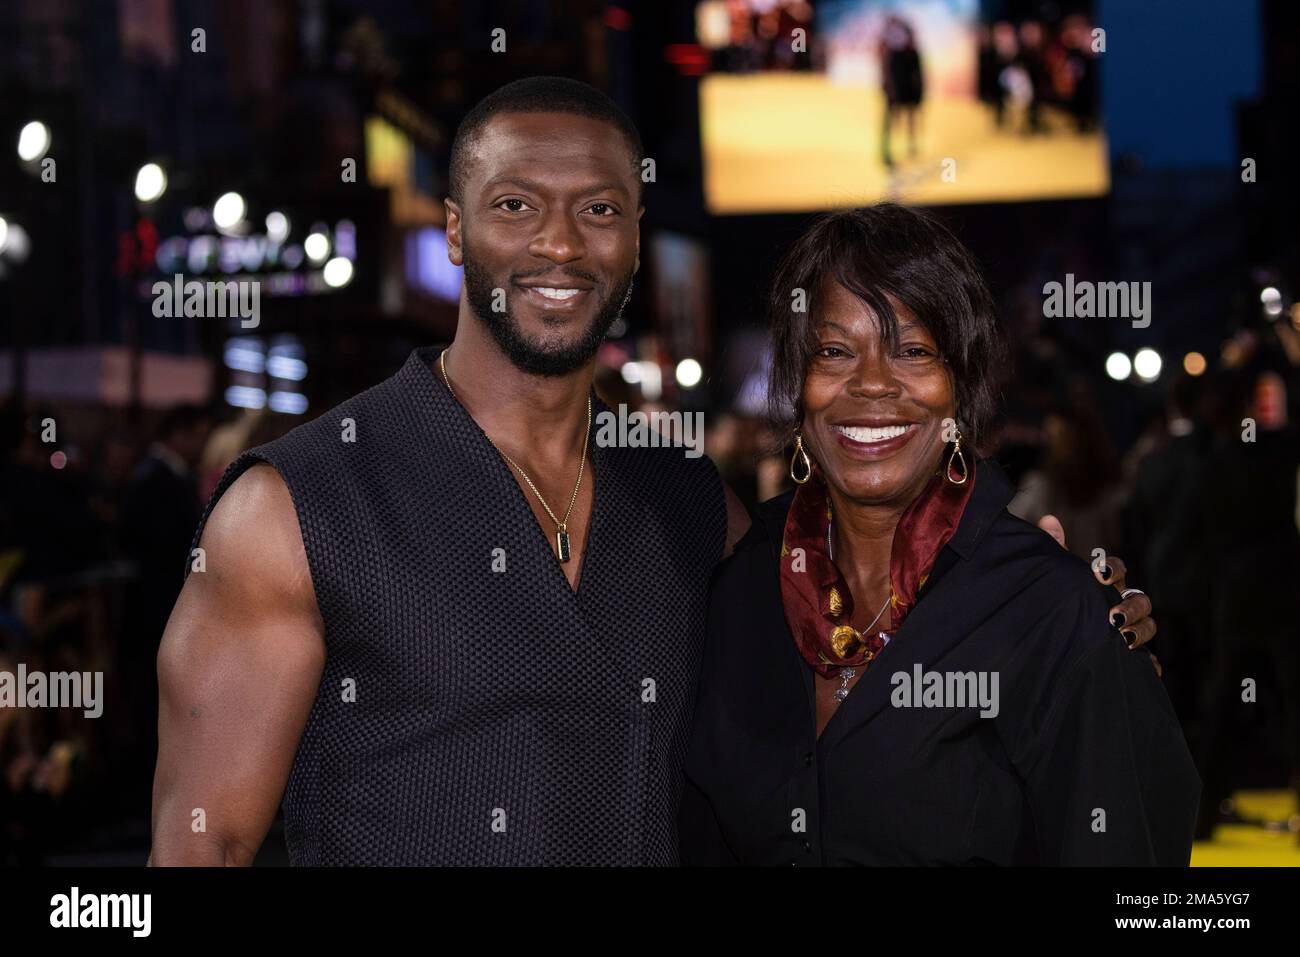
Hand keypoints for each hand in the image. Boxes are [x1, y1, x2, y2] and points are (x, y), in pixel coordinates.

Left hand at [1037, 515, 1158, 668]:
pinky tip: (1146, 668)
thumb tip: (1048, 519)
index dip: (1112, 569)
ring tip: (1123, 639)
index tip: (1097, 572)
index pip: (1117, 569)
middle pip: (1139, 599)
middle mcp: (1122, 603)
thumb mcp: (1053, 577)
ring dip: (1139, 631)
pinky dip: (1149, 665)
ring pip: (1148, 626)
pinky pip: (1147, 661)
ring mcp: (1129, 629)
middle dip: (1130, 606)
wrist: (1050, 638)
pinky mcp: (1130, 657)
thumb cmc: (1058, 600)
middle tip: (1112, 615)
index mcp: (1105, 583)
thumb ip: (1053, 549)